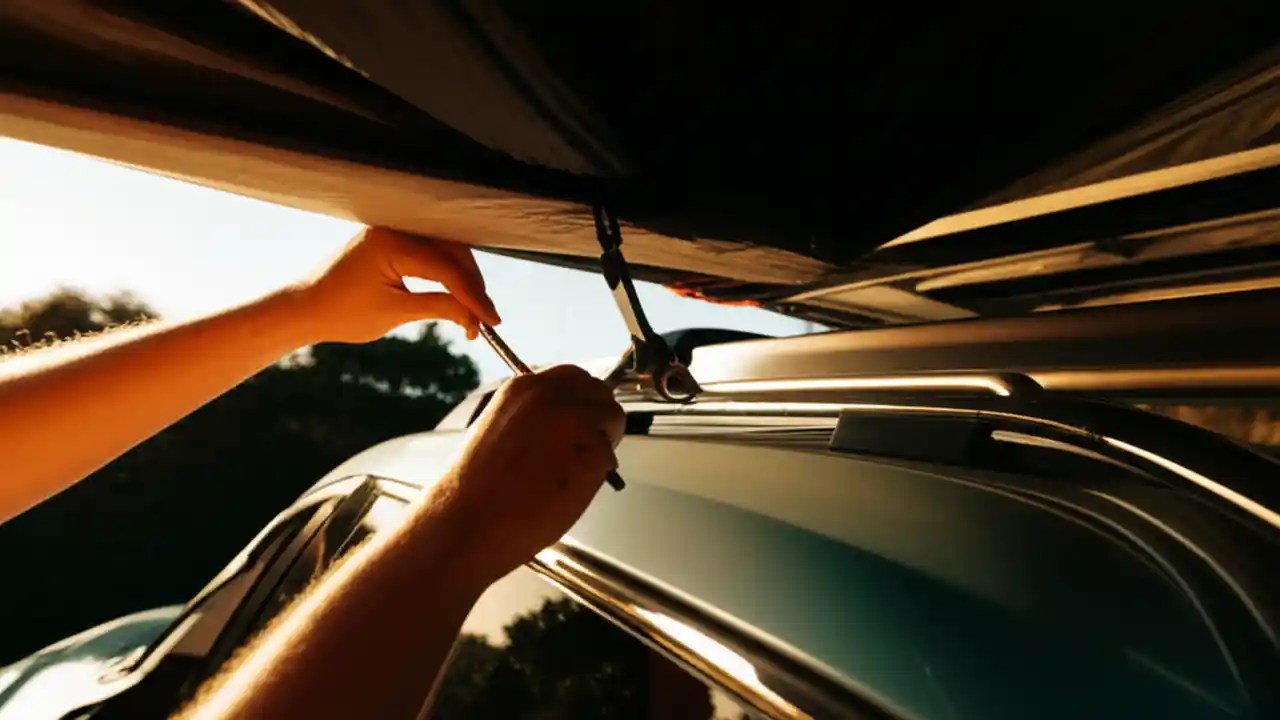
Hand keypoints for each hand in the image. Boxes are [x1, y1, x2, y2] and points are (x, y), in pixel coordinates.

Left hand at [294, 226, 500, 342]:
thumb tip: (476, 316)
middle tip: (483, 321)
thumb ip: (439, 308)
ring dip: (462, 280)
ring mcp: (394, 230)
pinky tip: (455, 297)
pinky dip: (446, 274)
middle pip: (453, 252)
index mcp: (392, 243)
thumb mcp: (395, 312)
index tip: (493, 322)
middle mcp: (396, 228)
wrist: (304, 308)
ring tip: (470, 315)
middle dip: (472, 286)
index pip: (447, 268)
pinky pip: (431, 252)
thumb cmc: (342, 313)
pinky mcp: (393, 239)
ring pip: (446, 251)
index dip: (474, 296)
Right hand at [425, 365, 624, 584]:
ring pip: (613, 421)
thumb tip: (565, 423)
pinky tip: (570, 491)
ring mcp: (577, 420)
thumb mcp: (501, 429)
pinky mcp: (595, 451)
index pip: (573, 378)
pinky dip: (599, 475)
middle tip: (584, 449)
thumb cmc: (476, 490)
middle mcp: (553, 395)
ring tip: (573, 473)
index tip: (579, 420)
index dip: (581, 402)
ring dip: (602, 443)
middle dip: (597, 418)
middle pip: (599, 392)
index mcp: (524, 387)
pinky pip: (611, 457)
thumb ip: (535, 417)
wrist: (469, 521)